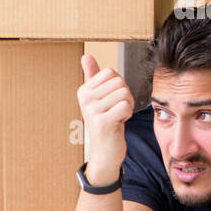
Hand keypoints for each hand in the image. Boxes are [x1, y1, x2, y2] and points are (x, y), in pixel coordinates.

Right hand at [77, 54, 133, 180]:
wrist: (104, 153)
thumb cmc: (105, 123)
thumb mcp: (97, 99)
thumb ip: (92, 76)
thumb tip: (86, 56)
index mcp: (83, 90)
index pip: (111, 72)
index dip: (118, 86)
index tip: (112, 101)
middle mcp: (85, 99)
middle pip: (119, 82)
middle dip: (125, 96)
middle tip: (117, 110)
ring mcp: (92, 110)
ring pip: (124, 93)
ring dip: (127, 106)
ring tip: (118, 116)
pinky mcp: (102, 122)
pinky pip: (125, 106)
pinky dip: (127, 115)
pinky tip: (119, 123)